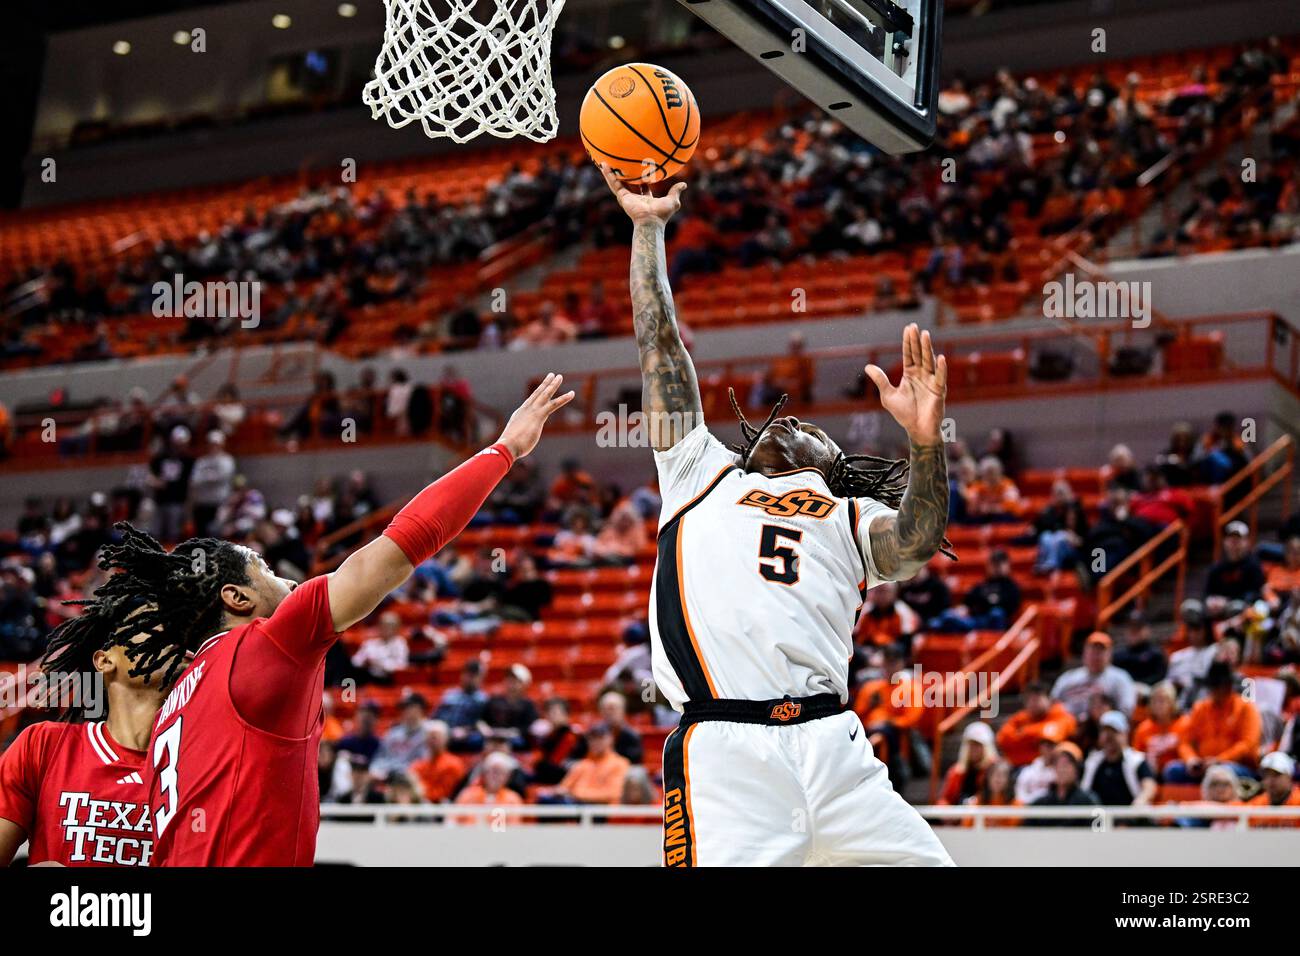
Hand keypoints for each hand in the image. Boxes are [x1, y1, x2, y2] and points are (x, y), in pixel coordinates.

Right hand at [497, 373, 574, 460]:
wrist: (507, 446)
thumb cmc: (509, 447)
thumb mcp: (514, 441)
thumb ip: (518, 439)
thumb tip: (517, 447)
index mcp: (519, 414)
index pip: (530, 402)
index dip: (537, 395)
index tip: (542, 388)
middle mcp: (526, 409)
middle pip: (537, 393)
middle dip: (545, 384)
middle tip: (552, 375)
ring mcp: (532, 411)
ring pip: (545, 394)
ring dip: (553, 385)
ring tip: (560, 376)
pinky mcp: (539, 416)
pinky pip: (554, 404)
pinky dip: (564, 398)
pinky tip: (572, 393)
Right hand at [599, 162, 686, 224]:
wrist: (651, 221)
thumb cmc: (662, 214)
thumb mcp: (672, 200)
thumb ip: (676, 191)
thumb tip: (684, 184)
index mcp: (646, 199)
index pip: (643, 188)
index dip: (643, 180)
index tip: (643, 171)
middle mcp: (635, 198)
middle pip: (628, 184)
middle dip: (625, 176)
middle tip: (622, 166)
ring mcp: (627, 197)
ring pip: (617, 182)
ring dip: (611, 173)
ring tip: (605, 162)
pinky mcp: (621, 196)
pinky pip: (613, 183)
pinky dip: (608, 175)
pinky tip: (604, 165)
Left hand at [865, 323, 947, 444]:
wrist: (917, 430)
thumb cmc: (904, 414)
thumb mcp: (888, 396)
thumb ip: (880, 380)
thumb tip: (867, 366)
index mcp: (910, 374)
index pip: (909, 354)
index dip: (908, 342)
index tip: (908, 328)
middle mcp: (922, 375)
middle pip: (919, 354)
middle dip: (917, 341)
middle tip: (914, 327)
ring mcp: (931, 381)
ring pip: (929, 362)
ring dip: (928, 349)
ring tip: (925, 335)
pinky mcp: (939, 391)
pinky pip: (940, 377)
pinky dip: (941, 368)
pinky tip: (940, 358)